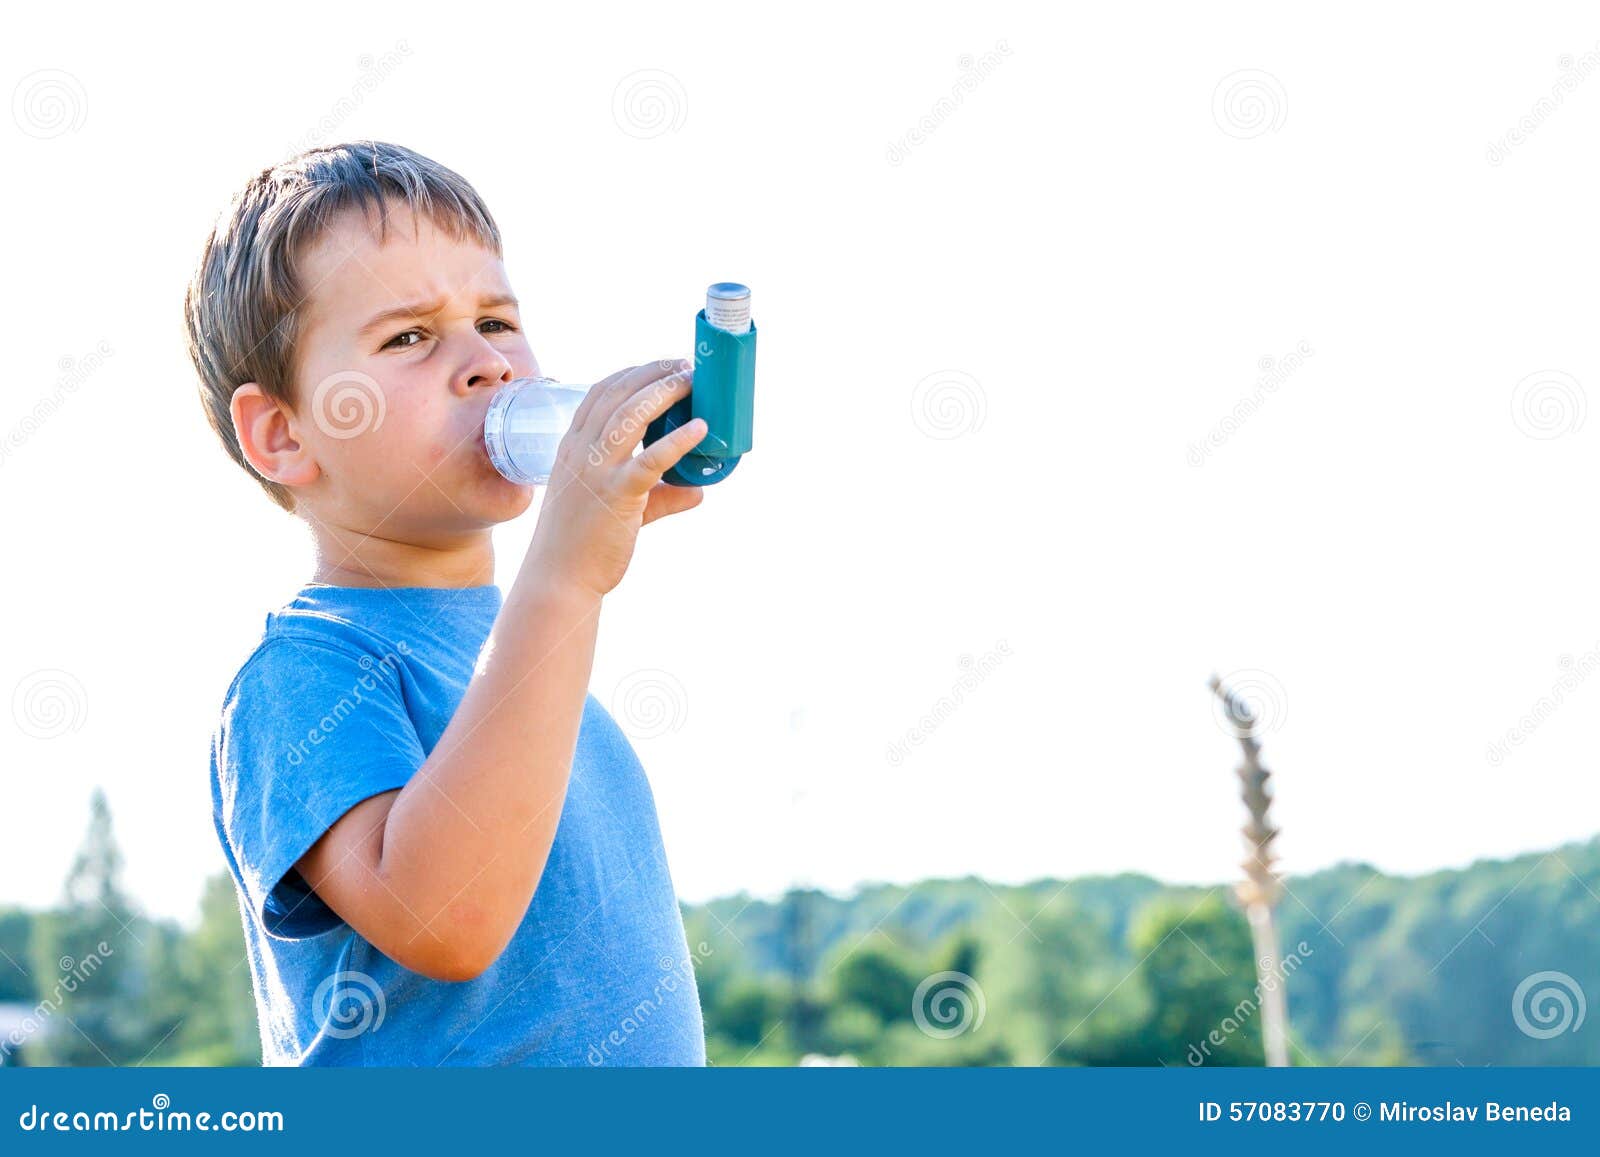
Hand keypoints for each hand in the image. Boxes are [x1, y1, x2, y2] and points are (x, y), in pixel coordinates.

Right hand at [522, 359, 708, 597]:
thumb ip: (660, 496)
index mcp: (572, 448)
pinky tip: (701, 429)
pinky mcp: (617, 496)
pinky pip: (650, 460)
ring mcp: (596, 472)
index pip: (600, 394)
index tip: (659, 366)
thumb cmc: (583, 546)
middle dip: (653, 373)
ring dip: (664, 392)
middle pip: (618, 395)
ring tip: (692, 381)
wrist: (558, 581)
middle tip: (685, 364)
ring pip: (631, 416)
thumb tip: (697, 490)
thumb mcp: (619, 510)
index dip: (631, 374)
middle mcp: (580, 452)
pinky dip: (677, 441)